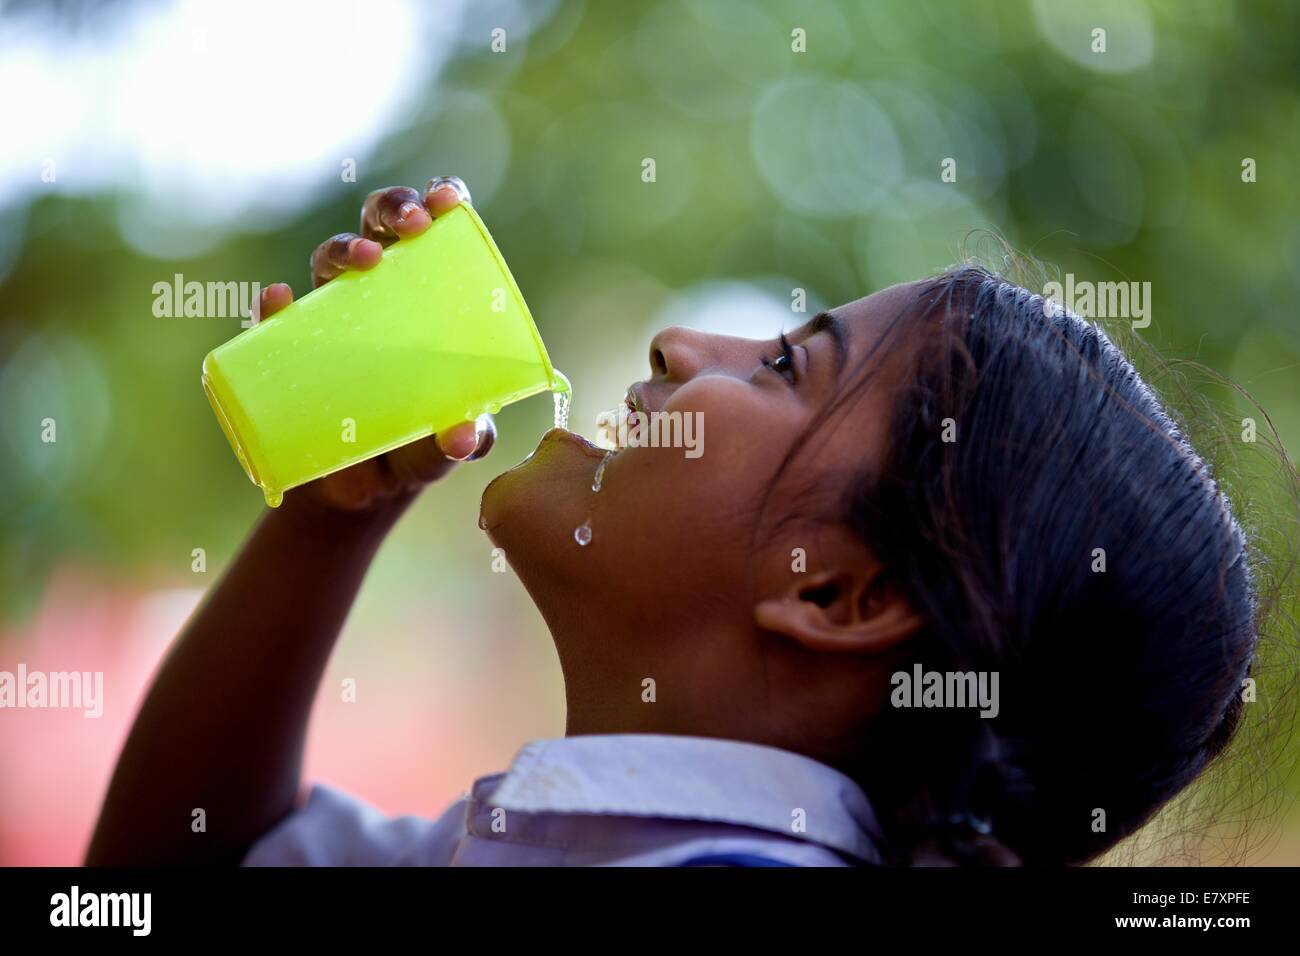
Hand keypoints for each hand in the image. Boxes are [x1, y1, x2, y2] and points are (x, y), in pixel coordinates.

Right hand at [257, 176, 494, 512]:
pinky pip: (274, 317)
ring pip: (329, 259)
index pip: (433, 231)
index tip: (448, 201)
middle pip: (378, 225)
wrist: (363, 492)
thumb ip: (462, 441)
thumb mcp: (446, 447)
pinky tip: (279, 299)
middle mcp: (379, 294)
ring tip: (363, 262)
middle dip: (392, 209)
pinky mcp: (291, 349)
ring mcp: (332, 317)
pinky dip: (274, 304)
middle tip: (412, 227)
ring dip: (343, 248)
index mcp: (427, 297)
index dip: (438, 200)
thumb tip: (464, 434)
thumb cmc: (417, 452)